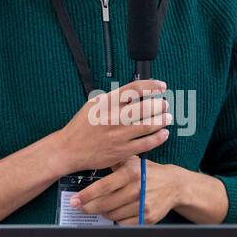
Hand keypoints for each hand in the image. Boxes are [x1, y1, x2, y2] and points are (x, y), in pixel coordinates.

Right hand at [53, 79, 171, 172]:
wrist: (69, 149)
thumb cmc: (82, 126)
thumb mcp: (93, 105)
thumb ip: (113, 99)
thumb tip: (136, 93)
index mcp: (106, 103)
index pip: (134, 89)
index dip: (152, 86)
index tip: (161, 86)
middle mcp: (113, 118)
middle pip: (145, 107)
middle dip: (160, 104)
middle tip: (164, 104)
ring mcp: (118, 135)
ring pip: (148, 125)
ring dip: (162, 120)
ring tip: (167, 117)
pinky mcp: (122, 151)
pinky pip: (146, 144)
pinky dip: (158, 138)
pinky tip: (163, 134)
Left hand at [71, 158, 186, 224]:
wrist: (174, 185)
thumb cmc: (149, 172)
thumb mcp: (133, 161)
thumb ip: (114, 162)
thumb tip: (91, 163)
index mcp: (131, 173)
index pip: (103, 187)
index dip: (86, 196)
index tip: (75, 200)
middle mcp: (137, 189)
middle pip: (104, 204)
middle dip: (88, 207)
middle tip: (80, 207)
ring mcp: (142, 205)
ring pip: (112, 215)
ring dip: (103, 213)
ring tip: (101, 207)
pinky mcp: (147, 217)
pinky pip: (124, 223)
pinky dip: (117, 219)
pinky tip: (116, 212)